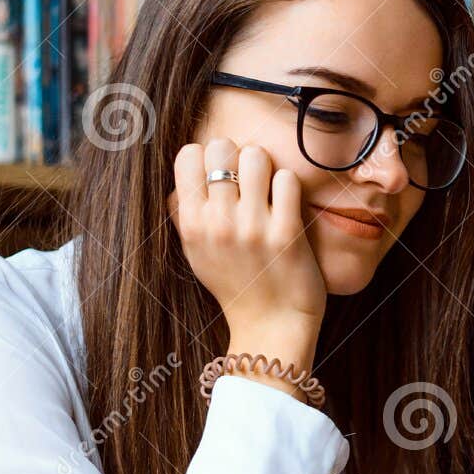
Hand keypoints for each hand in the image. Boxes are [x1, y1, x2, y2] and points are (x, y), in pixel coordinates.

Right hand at [169, 139, 325, 373]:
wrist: (271, 326)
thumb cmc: (236, 284)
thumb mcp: (196, 252)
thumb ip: (185, 211)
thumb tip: (189, 166)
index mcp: (191, 225)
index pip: (188, 154)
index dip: (207, 156)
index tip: (222, 174)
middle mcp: (218, 224)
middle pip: (222, 147)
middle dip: (238, 155)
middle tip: (249, 179)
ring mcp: (252, 228)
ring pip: (256, 156)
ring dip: (266, 166)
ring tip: (269, 189)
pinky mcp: (286, 233)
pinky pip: (287, 180)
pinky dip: (289, 186)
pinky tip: (287, 204)